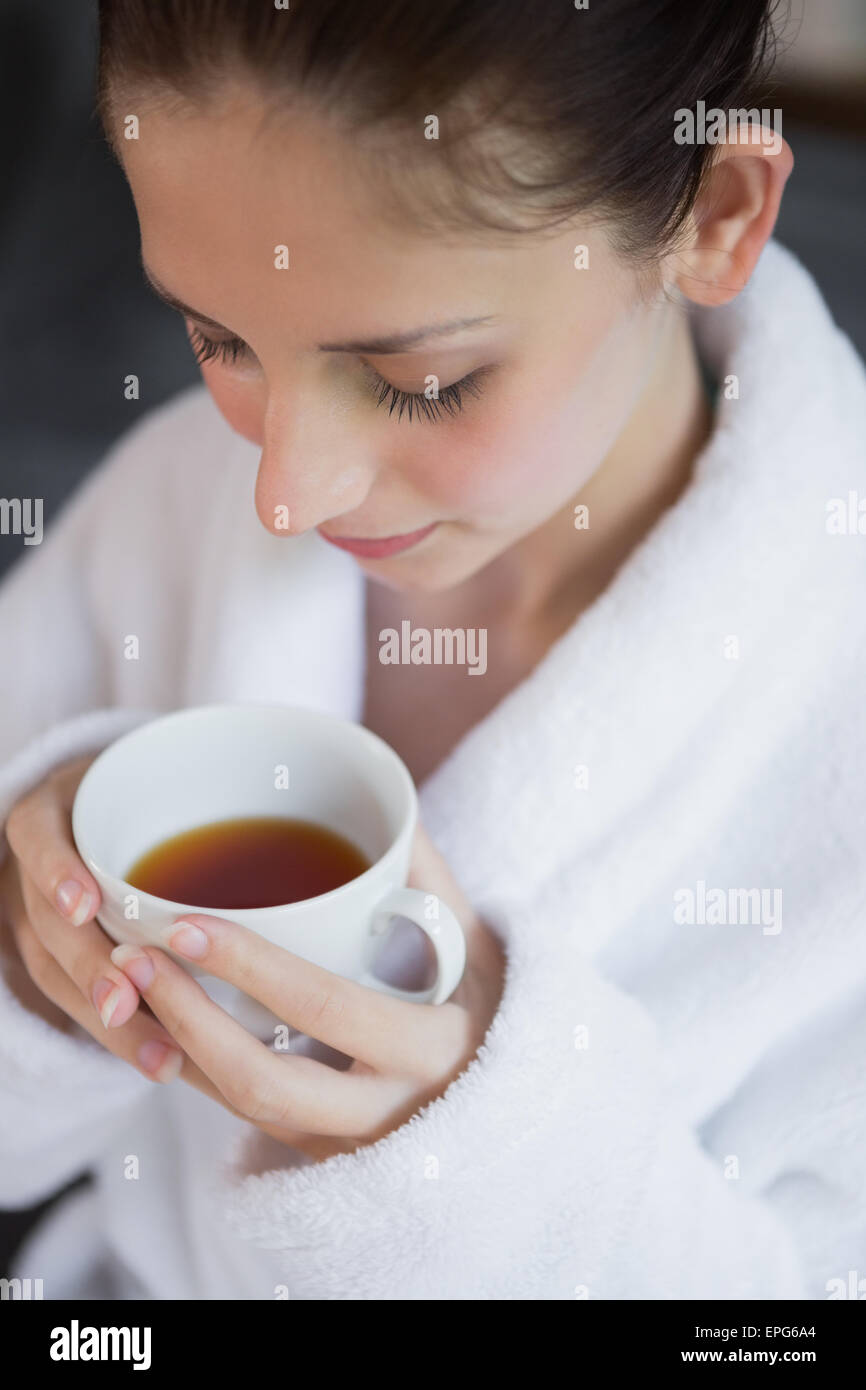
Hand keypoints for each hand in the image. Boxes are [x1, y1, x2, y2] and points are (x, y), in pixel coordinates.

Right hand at [0, 757, 236, 1102]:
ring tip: (159, 1056)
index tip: (86, 901)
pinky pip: (77, 1001)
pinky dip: (120, 1031)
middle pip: (50, 923)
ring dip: (108, 1020)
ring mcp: (45, 914)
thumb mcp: (182, 764)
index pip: (40, 835)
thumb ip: (227, 789)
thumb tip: (360, 835)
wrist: (117, 804)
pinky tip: (165, 1059)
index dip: (56, 868)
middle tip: (124, 999)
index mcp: (63, 809)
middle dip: (89, 967)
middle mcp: (47, 865)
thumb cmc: (168, 781)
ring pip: (59, 975)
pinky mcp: (65, 955)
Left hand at [108, 822, 506, 1160]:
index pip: (324, 1008)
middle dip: (187, 1021)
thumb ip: (426, 873)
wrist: (521, 1101)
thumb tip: (377, 797)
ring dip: (179, 1049)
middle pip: (263, 1081)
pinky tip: (163, 1026)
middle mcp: (390, 1111)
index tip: (186, 924)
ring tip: (132, 988)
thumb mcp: (477, 940)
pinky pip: (249, 1121)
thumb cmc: (495, 1004)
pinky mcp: (327, 1159)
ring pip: (245, 1109)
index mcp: (432, 1046)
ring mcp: (354, 1146)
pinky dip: (200, 1074)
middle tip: (136, 960)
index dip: (249, 966)